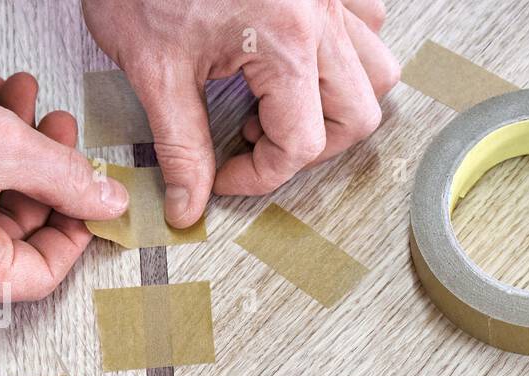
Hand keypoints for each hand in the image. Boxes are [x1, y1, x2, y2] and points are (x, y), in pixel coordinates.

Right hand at [0, 11, 128, 313]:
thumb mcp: (2, 144)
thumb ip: (68, 179)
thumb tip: (108, 202)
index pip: (40, 273)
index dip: (74, 227)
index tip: (90, 196)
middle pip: (12, 237)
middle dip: (40, 174)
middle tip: (58, 130)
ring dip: (12, 156)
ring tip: (21, 105)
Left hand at [82, 0, 399, 226]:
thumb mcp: (152, 67)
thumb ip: (179, 144)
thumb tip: (187, 203)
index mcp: (285, 41)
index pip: (299, 144)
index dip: (259, 176)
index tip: (225, 177)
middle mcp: (319, 16)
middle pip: (356, 115)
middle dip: (309, 146)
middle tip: (259, 144)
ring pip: (376, 68)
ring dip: (337, 100)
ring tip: (282, 102)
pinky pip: (366, 19)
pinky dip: (345, 48)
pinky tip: (299, 56)